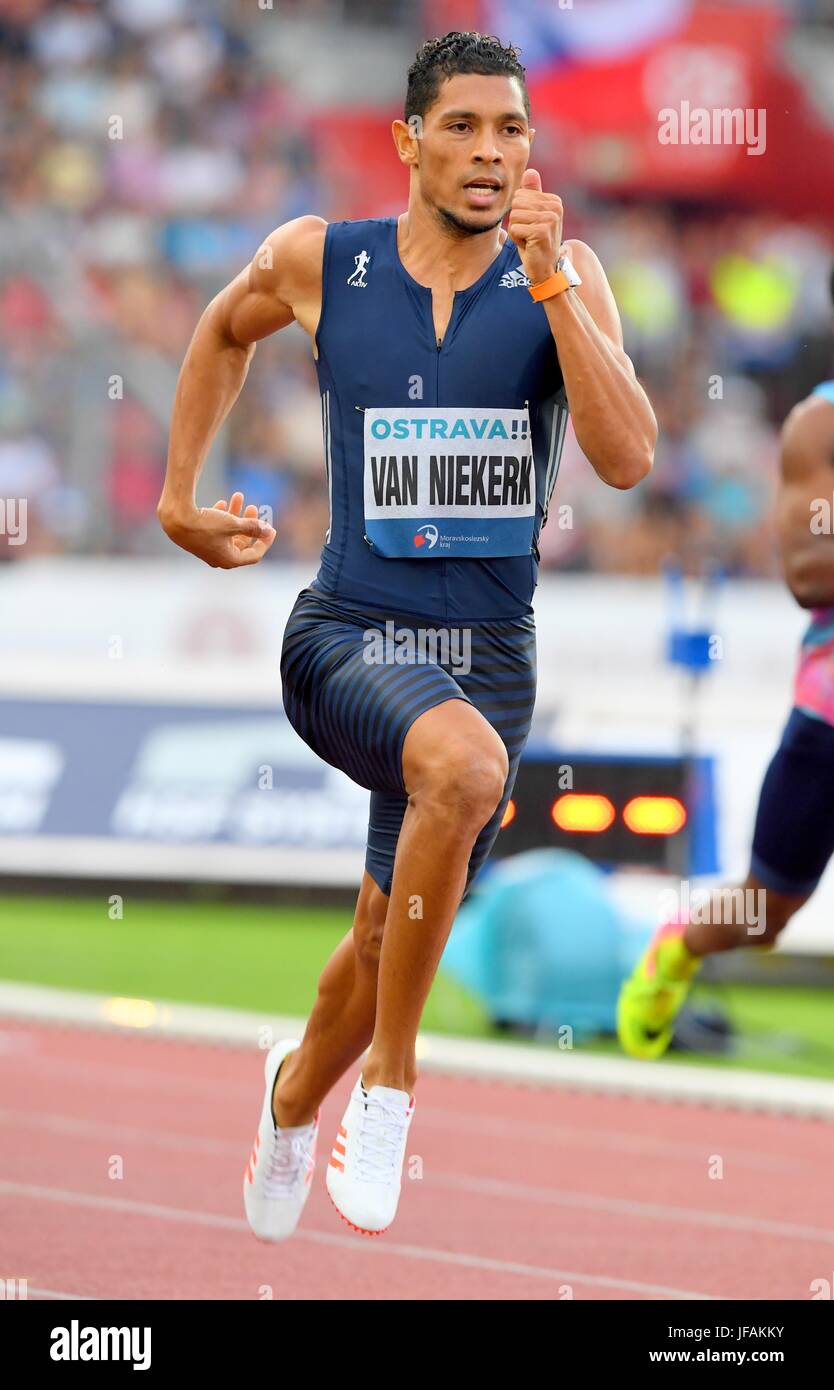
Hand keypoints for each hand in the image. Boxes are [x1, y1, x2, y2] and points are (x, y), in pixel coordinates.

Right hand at [159, 491, 276, 568]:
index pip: (254, 554)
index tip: (271, 527)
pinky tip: (221, 504)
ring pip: (227, 533)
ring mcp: (208, 550)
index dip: (265, 541)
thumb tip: (268, 530)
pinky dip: (221, 518)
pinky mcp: (198, 540)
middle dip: (249, 524)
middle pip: (241, 542)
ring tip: (239, 496)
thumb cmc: (206, 524)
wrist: (176, 519)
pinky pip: (214, 530)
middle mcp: (219, 558)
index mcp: (230, 560)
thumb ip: (252, 527)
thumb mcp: (233, 524)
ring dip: (235, 515)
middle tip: (254, 507)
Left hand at [507, 168, 563, 287]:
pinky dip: (517, 239)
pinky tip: (528, 246)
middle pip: (516, 203)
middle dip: (517, 221)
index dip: (520, 213)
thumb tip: (530, 171)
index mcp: (554, 201)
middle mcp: (555, 207)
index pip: (520, 195)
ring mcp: (550, 219)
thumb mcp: (534, 216)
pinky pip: (514, 228)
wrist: (545, 269)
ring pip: (514, 216)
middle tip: (529, 234)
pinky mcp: (541, 232)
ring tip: (529, 239)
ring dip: (517, 231)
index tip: (532, 226)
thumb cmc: (536, 243)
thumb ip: (532, 194)